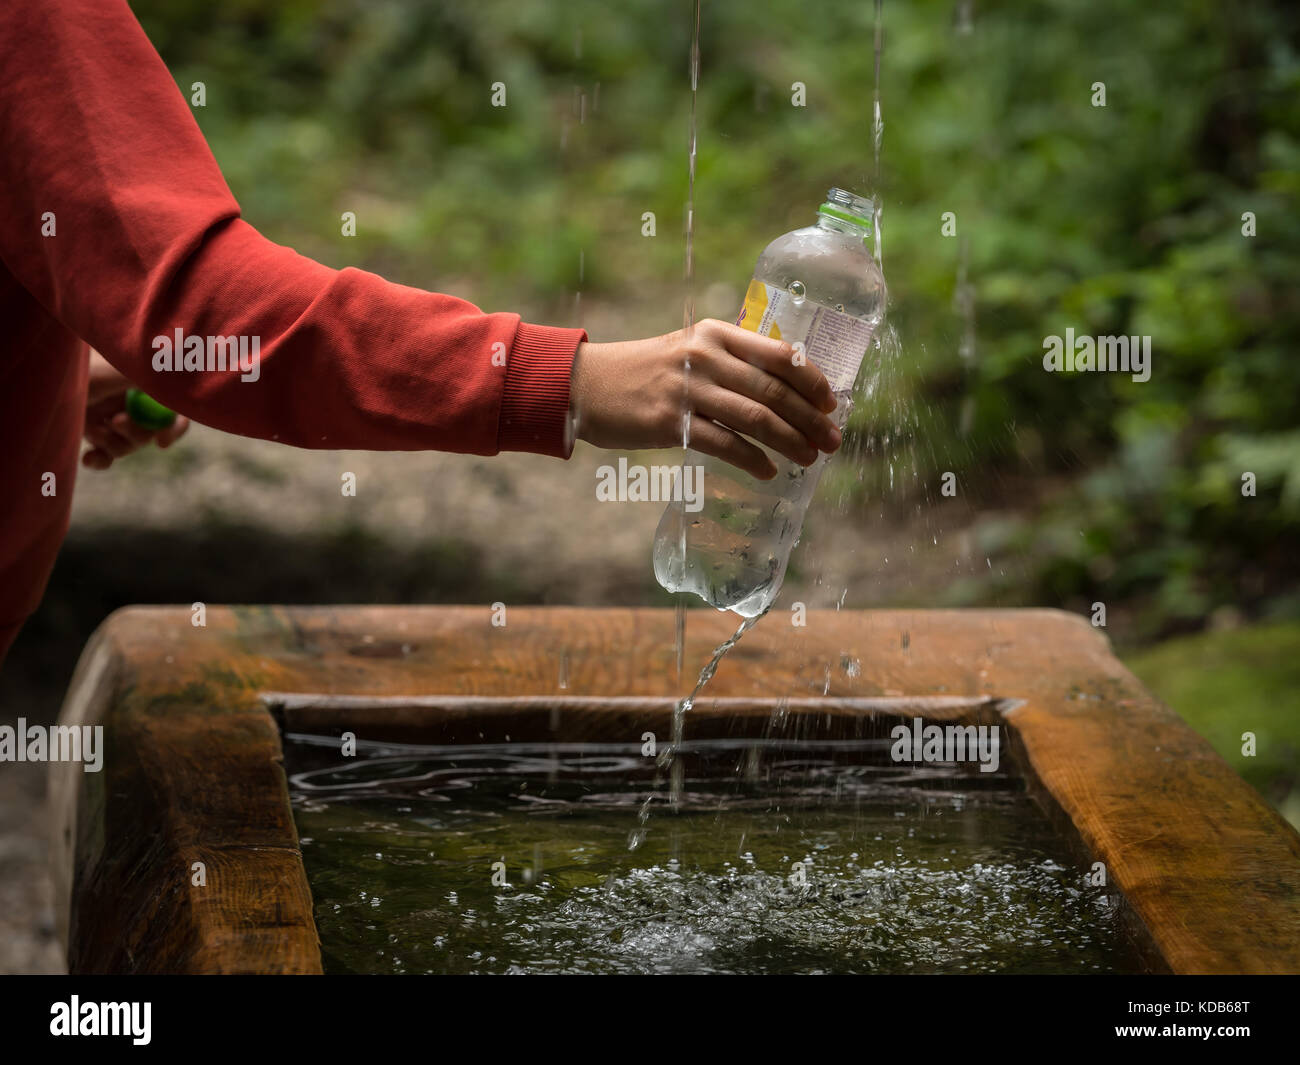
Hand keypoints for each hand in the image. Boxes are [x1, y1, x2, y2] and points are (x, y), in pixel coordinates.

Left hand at [82, 349, 188, 469]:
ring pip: (126, 446)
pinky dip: (99, 460)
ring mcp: (108, 417)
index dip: (174, 429)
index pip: (172, 411)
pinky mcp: (89, 430)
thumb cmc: (86, 364)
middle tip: (116, 421)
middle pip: (149, 433)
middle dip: (135, 433)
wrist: (49, 367)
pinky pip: (104, 456)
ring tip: (93, 428)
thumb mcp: (126, 369)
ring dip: (113, 443)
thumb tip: (182, 390)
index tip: (161, 441)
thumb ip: (157, 379)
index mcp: (143, 384)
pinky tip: (88, 459)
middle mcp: (128, 401)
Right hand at [569, 319, 840, 479]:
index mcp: (715, 333)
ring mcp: (688, 390)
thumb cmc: (645, 372)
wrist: (586, 384)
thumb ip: (730, 361)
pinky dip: (753, 460)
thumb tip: (784, 389)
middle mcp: (705, 357)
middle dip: (811, 419)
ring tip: (810, 458)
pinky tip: (769, 471)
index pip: (779, 354)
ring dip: (791, 442)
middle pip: (774, 391)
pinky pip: (725, 445)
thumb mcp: (689, 350)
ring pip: (756, 419)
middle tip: (833, 440)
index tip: (832, 402)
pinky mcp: (670, 423)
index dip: (812, 380)